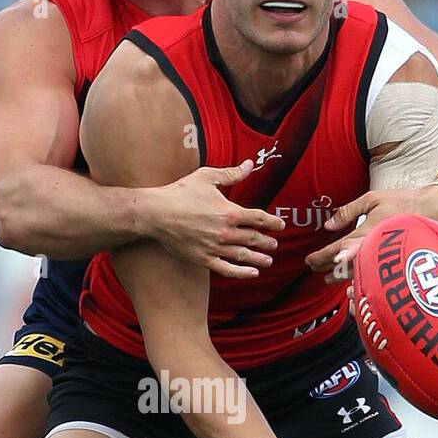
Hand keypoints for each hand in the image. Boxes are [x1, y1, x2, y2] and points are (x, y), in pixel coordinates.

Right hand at [149, 160, 283, 278]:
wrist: (157, 213)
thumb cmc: (180, 193)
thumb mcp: (207, 177)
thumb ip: (231, 174)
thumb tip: (250, 164)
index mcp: (230, 212)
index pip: (259, 218)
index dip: (273, 222)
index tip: (280, 225)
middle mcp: (226, 232)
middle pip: (254, 238)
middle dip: (267, 242)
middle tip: (274, 244)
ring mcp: (216, 247)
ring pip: (244, 256)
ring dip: (259, 258)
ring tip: (268, 261)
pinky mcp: (204, 259)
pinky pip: (227, 269)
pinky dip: (242, 273)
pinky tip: (252, 273)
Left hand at [305, 184, 437, 275]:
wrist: (437, 211)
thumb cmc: (404, 203)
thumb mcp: (373, 198)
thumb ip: (349, 212)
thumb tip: (328, 225)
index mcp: (368, 232)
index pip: (338, 249)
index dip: (321, 256)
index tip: (309, 260)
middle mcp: (375, 249)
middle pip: (344, 265)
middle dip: (327, 267)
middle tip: (314, 269)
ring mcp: (386, 259)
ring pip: (357, 274)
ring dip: (339, 277)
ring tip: (327, 278)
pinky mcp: (394, 262)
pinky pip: (372, 276)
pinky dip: (357, 280)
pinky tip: (350, 282)